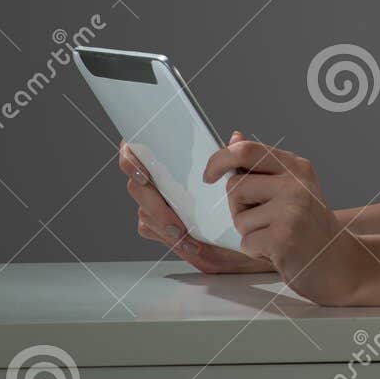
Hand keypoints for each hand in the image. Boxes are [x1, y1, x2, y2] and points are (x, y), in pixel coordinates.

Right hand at [117, 140, 273, 274]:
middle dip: (151, 200)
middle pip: (136, 185)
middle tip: (170, 212)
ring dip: (163, 221)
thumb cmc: (239, 202)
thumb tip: (236, 136)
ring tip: (184, 231)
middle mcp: (161, 184)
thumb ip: (235, 158)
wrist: (249, 235)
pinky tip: (189, 242)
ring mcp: (158, 206)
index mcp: (174, 165)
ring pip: (143, 210)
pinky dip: (169, 236)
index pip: (139, 151)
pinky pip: (150, 229)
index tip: (143, 173)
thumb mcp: (242, 178)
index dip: (131, 157)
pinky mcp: (162, 229)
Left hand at [205, 132, 373, 305]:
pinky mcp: (284, 238)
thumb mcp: (291, 187)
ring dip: (250, 232)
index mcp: (296, 167)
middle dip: (239, 207)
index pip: (246, 150)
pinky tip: (279, 250)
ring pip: (239, 218)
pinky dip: (257, 251)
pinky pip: (247, 242)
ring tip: (276, 235)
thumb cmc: (310, 226)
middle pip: (235, 186)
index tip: (209, 175)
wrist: (338, 262)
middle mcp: (296, 184)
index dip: (219, 160)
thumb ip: (261, 165)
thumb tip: (234, 138)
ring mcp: (291, 211)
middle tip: (265, 219)